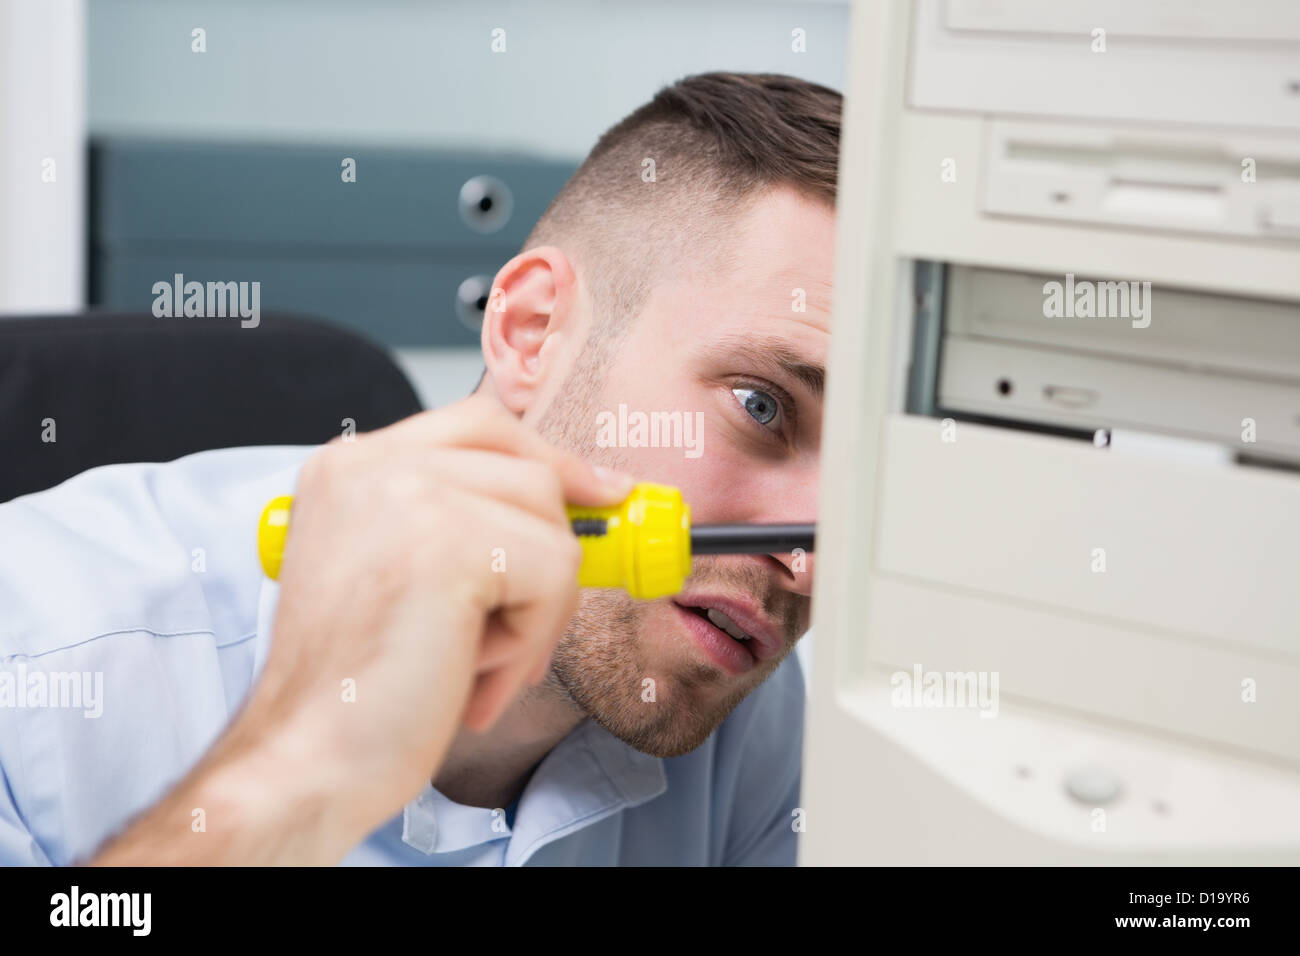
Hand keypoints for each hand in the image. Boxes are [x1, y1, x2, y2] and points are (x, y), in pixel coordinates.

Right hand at [224, 391, 631, 846]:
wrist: (305, 764)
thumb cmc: (357, 691)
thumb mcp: (401, 576)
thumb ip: (460, 523)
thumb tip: (582, 500)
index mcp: (352, 468)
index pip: (481, 426)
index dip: (549, 459)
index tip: (599, 494)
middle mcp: (372, 464)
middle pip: (530, 468)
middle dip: (550, 552)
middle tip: (525, 633)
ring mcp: (410, 495)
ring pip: (552, 525)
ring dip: (535, 611)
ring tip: (473, 665)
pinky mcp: (451, 543)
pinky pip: (556, 572)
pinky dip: (532, 639)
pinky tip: (472, 678)